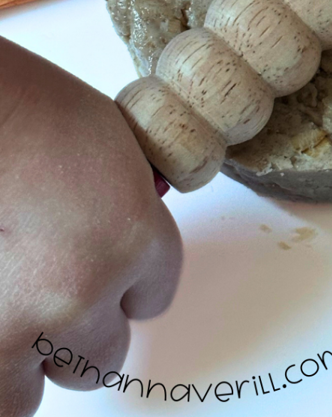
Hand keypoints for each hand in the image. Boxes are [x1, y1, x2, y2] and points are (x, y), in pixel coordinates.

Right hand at [0, 38, 181, 415]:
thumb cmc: (33, 107)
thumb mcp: (112, 150)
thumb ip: (126, 208)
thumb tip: (122, 233)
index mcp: (136, 238)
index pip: (156, 296)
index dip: (131, 286)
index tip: (112, 278)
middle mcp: (86, 292)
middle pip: (105, 352)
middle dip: (85, 328)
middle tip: (56, 294)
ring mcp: (19, 325)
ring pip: (44, 384)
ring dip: (34, 358)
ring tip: (17, 315)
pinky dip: (1, 371)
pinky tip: (0, 330)